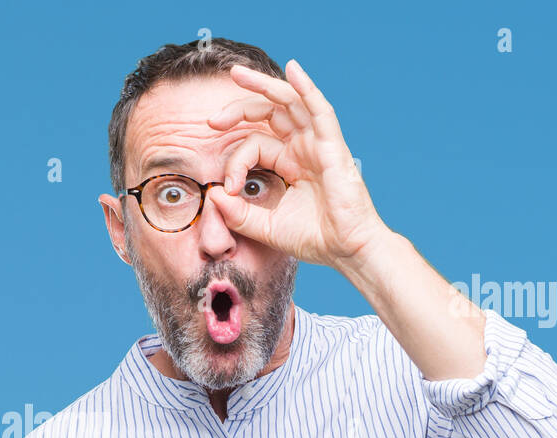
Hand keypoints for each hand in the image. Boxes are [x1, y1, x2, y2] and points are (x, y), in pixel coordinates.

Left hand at [206, 59, 388, 268]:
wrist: (345, 250)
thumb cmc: (312, 238)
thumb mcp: (264, 226)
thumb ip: (237, 213)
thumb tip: (212, 195)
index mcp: (287, 162)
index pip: (253, 145)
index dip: (234, 161)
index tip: (226, 187)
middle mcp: (302, 147)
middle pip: (268, 112)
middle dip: (238, 109)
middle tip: (212, 121)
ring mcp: (318, 143)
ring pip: (290, 102)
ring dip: (264, 85)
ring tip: (237, 75)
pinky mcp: (333, 146)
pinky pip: (320, 109)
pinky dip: (306, 88)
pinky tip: (293, 69)